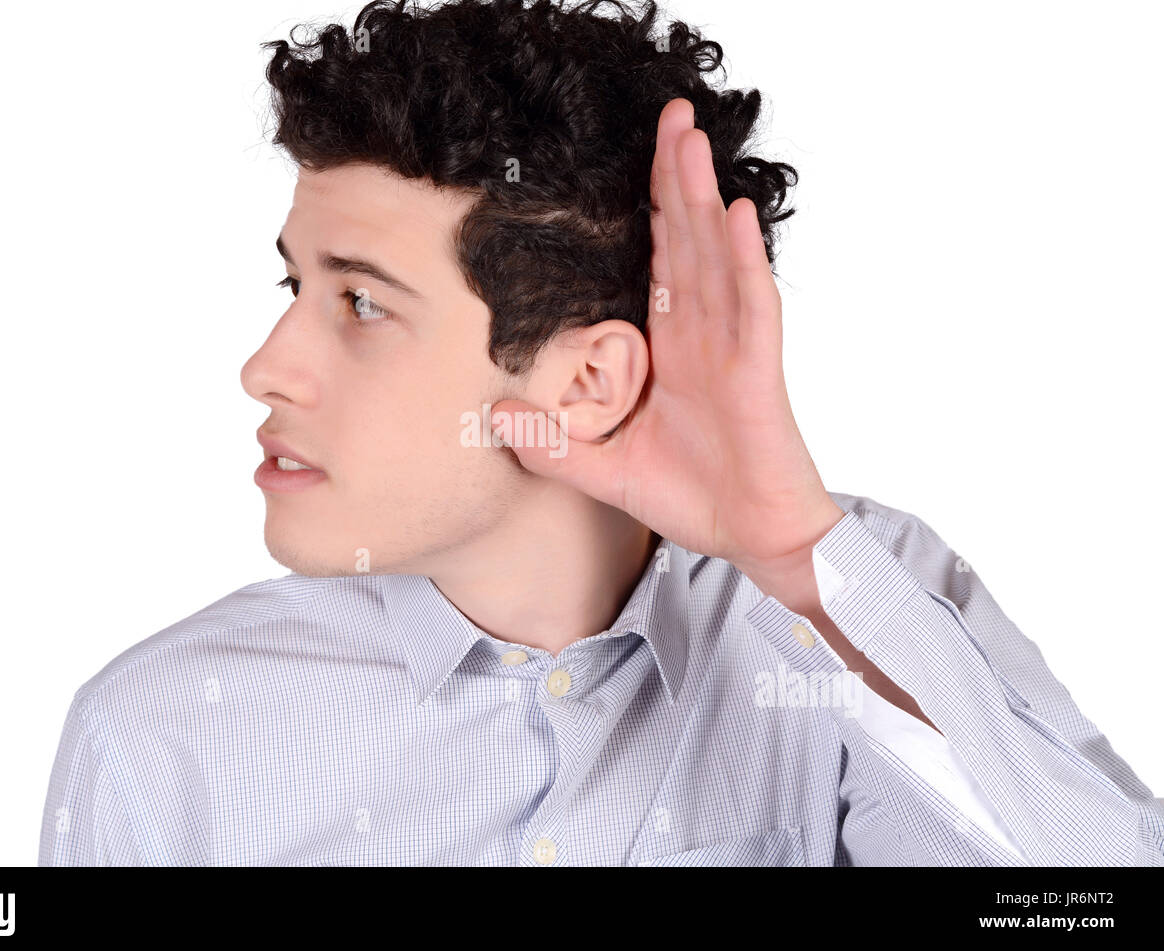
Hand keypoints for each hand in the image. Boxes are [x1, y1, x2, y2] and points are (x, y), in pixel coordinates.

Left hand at [492, 97, 844, 592]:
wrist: (754, 537)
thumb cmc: (695, 497)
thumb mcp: (606, 468)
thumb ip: (554, 444)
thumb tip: (493, 415)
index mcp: (672, 347)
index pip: (656, 265)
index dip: (645, 212)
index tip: (623, 164)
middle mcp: (704, 334)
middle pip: (686, 241)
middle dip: (674, 178)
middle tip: (666, 114)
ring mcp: (733, 346)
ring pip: (716, 256)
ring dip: (702, 197)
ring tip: (689, 139)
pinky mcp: (758, 371)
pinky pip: (752, 306)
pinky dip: (743, 260)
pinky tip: (733, 215)